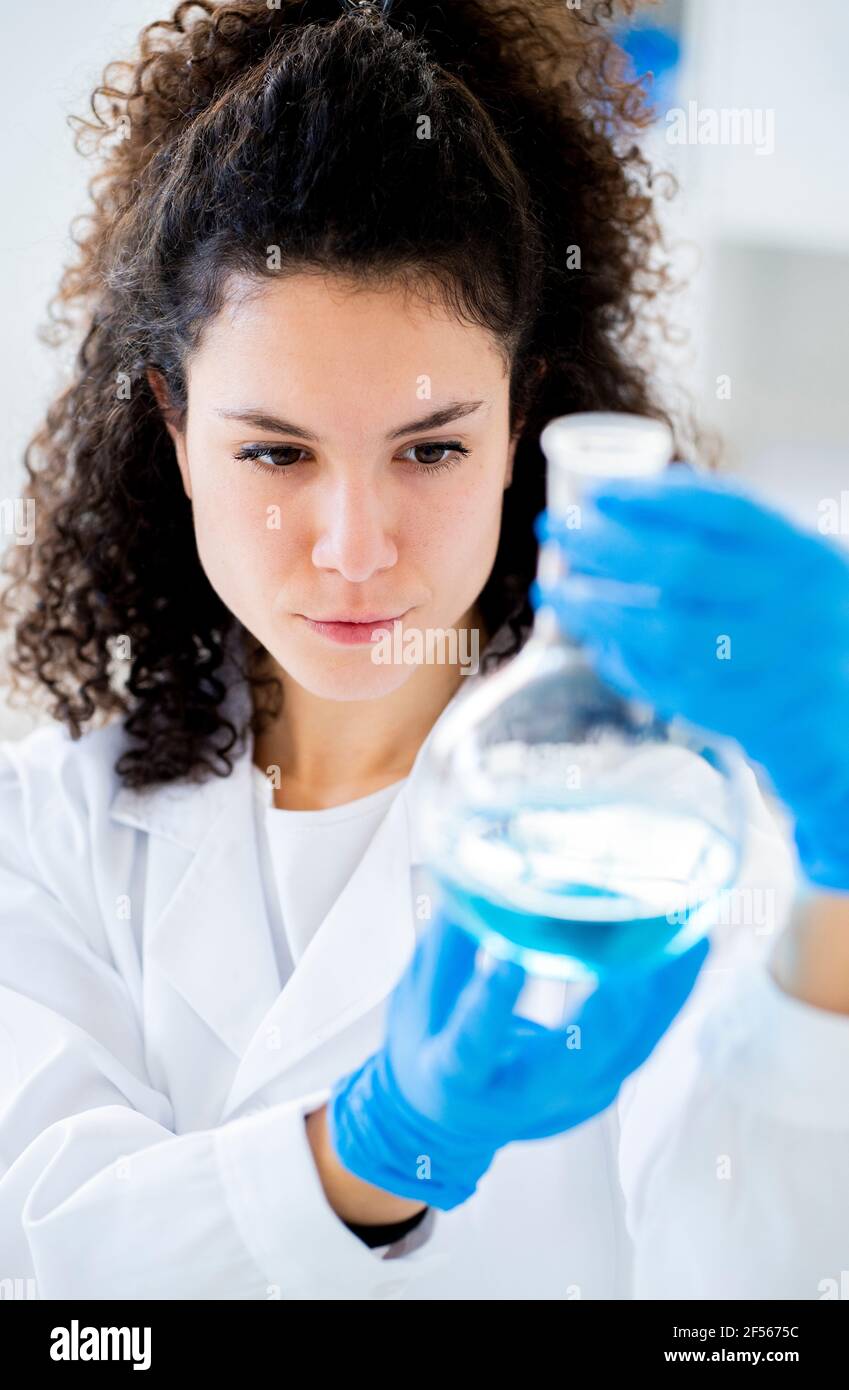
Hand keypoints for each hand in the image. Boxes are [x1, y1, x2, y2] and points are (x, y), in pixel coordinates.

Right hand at [328, 908, 708, 1209]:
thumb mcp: (418, 995)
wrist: (442, 1122)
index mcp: (457, 1077)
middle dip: (624, 995)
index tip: (506, 954)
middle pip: (582, 1053)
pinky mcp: (601, 1088)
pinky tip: (690, 947)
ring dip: (664, 988)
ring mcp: (569, 1099)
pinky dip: (669, 994)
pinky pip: (644, 1040)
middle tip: (651, 929)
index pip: (474, 1042)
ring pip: (630, 1047)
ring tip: (691, 928)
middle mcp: (521, 1097)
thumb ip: (451, 942)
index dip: (491, 1002)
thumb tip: (477, 869)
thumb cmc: (426, 1045)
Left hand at [531, 469, 848, 889]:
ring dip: (601, 610)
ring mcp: (773, 665)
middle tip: (555, 530)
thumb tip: (639, 494)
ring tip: (555, 592)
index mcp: (805, 556)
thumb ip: (733, 539)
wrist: (847, 721)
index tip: (595, 492)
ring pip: (668, 632)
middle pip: (684, 568)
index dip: (653, 499)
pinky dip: (627, 664)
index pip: (725, 512)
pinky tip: (597, 645)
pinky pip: (670, 686)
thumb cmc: (803, 627)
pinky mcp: (749, 715)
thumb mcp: (793, 569)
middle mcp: (795, 606)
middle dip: (608, 545)